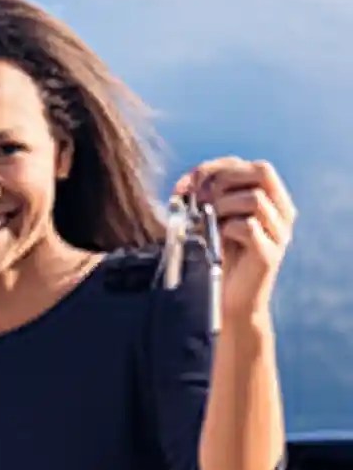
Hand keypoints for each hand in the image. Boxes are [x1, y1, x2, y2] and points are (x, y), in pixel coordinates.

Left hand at [174, 157, 296, 322]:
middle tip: (197, 198)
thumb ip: (206, 197)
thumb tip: (186, 182)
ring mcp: (279, 234)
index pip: (252, 166)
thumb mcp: (212, 220)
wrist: (228, 302)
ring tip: (205, 223)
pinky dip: (224, 228)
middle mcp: (282, 214)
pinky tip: (213, 240)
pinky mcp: (269, 255)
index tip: (187, 184)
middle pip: (262, 172)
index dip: (216, 168)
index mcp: (272, 201)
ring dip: (221, 205)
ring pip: (255, 198)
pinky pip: (248, 226)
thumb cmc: (218, 258)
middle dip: (222, 179)